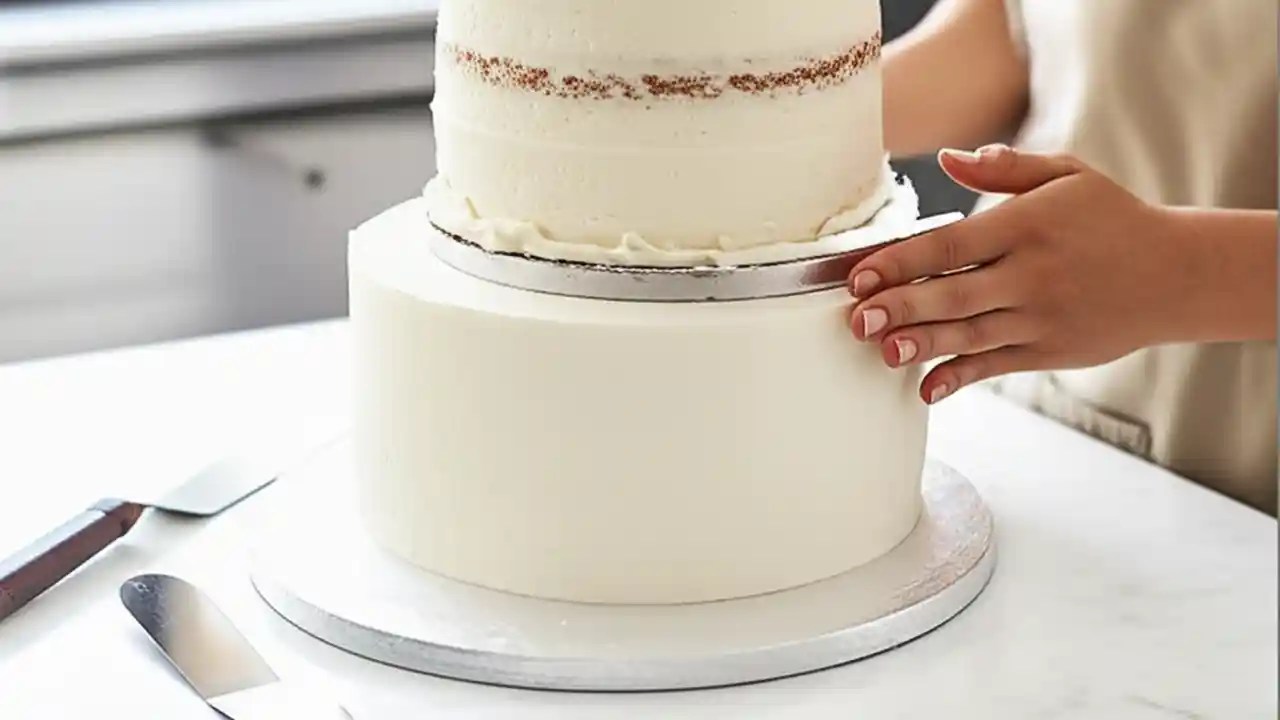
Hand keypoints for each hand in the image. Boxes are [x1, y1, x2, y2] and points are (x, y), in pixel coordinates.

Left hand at [847, 144, 1190, 403]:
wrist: (1175, 274)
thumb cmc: (1109, 219)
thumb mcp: (1067, 176)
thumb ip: (1004, 168)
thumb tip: (945, 158)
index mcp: (1028, 226)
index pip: (951, 243)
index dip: (902, 260)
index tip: (860, 275)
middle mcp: (1032, 274)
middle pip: (955, 293)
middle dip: (903, 307)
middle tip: (857, 319)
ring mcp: (1041, 317)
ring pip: (971, 334)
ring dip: (923, 344)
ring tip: (881, 351)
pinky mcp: (1050, 351)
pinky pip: (996, 366)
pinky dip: (960, 378)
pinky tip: (926, 388)